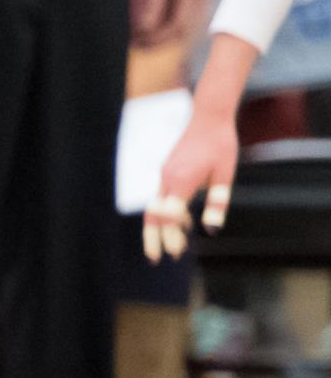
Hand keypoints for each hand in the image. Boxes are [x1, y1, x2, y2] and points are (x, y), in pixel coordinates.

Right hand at [144, 110, 237, 262]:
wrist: (209, 117)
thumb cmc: (221, 145)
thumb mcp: (225, 176)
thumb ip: (218, 203)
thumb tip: (211, 229)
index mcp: (182, 180)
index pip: (170, 215)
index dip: (171, 235)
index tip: (177, 253)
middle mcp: (168, 178)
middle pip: (153, 214)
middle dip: (152, 239)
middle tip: (155, 259)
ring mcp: (165, 174)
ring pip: (156, 207)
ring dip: (163, 228)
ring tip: (175, 246)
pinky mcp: (167, 171)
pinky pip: (163, 197)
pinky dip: (169, 213)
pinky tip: (183, 222)